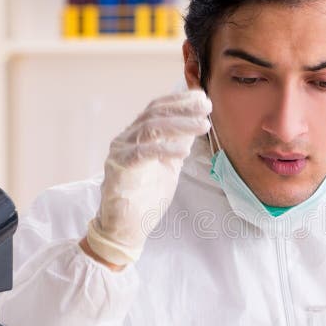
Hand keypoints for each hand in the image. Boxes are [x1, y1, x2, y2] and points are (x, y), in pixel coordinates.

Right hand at [86, 90, 210, 265]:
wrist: (128, 228)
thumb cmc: (147, 196)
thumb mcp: (170, 165)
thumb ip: (179, 143)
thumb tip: (197, 121)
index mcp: (138, 135)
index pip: (158, 108)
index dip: (180, 101)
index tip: (203, 98)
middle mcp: (127, 138)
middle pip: (154, 113)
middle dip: (183, 109)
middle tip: (206, 107)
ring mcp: (120, 152)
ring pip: (149, 128)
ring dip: (179, 125)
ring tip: (203, 125)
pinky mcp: (118, 169)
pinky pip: (141, 153)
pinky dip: (164, 150)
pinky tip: (184, 151)